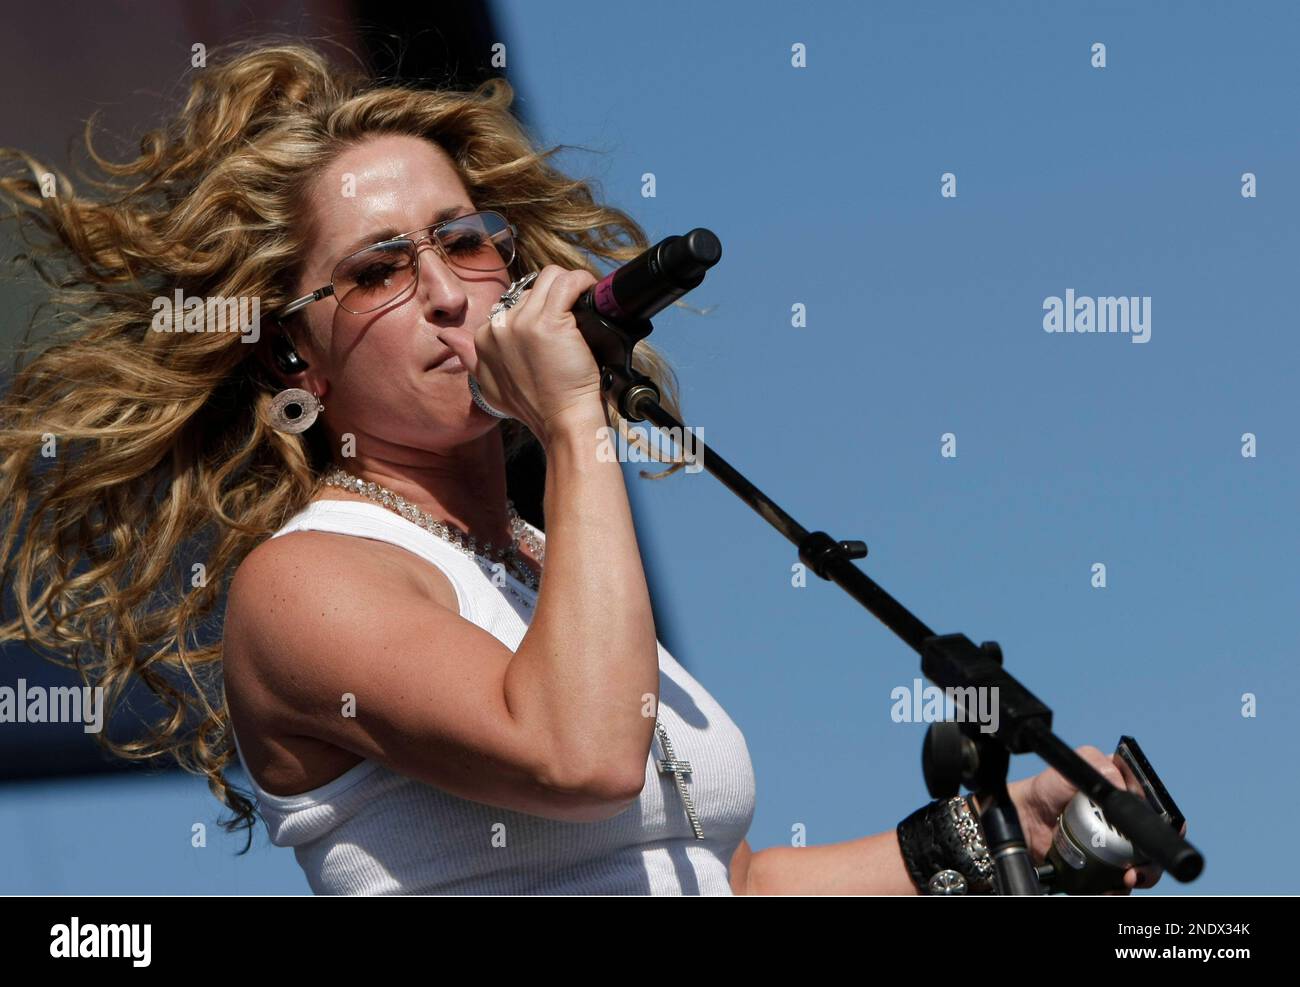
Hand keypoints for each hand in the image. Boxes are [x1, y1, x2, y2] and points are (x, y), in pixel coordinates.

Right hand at [436, 265, 604, 443]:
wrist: (561, 421)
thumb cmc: (534, 407)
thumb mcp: (489, 384)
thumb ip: (468, 356)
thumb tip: (446, 336)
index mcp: (484, 337)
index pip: (514, 303)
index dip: (538, 311)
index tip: (556, 326)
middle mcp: (499, 326)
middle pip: (533, 290)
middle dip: (554, 300)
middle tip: (573, 319)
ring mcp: (523, 322)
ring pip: (551, 278)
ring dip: (570, 286)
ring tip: (584, 301)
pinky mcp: (549, 321)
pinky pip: (567, 283)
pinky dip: (583, 282)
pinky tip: (590, 293)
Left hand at [1007, 744, 1185, 893]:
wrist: (1023, 820)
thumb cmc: (1046, 789)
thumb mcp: (1069, 767)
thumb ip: (1094, 763)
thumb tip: (1122, 784)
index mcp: (1125, 796)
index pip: (1158, 811)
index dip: (1167, 823)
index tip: (1166, 832)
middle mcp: (1124, 825)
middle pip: (1155, 846)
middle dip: (1154, 859)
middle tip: (1140, 866)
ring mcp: (1114, 848)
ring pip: (1142, 868)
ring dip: (1142, 877)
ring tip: (1127, 879)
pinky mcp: (1101, 868)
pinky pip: (1118, 884)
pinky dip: (1116, 889)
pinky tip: (1108, 888)